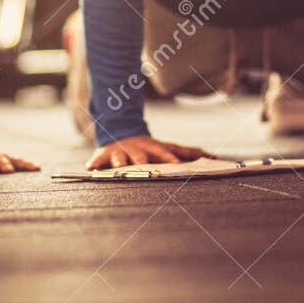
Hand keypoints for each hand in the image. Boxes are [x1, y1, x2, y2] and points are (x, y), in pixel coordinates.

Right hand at [87, 135, 207, 169]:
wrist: (122, 133)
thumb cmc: (150, 148)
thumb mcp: (168, 147)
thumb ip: (189, 152)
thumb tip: (213, 156)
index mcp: (154, 149)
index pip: (164, 154)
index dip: (169, 159)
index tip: (176, 166)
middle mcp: (137, 150)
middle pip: (141, 156)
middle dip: (143, 163)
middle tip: (145, 169)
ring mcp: (121, 152)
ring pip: (120, 159)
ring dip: (119, 164)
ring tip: (118, 169)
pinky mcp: (105, 154)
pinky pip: (98, 159)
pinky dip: (94, 162)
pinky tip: (90, 167)